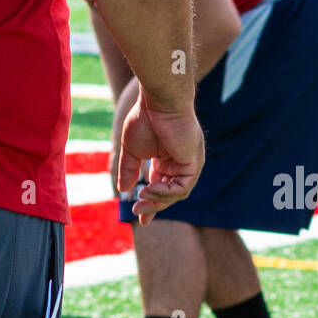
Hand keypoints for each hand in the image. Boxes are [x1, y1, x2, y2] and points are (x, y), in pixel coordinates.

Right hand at [114, 91, 203, 224]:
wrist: (158, 102)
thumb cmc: (145, 119)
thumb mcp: (132, 150)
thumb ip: (129, 170)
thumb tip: (123, 190)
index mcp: (165, 159)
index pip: (160, 186)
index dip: (150, 203)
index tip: (138, 216)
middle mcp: (179, 162)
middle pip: (169, 193)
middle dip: (153, 206)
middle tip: (136, 211)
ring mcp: (188, 163)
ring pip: (176, 193)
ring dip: (158, 200)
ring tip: (142, 195)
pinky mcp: (194, 162)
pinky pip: (182, 187)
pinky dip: (166, 192)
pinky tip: (150, 188)